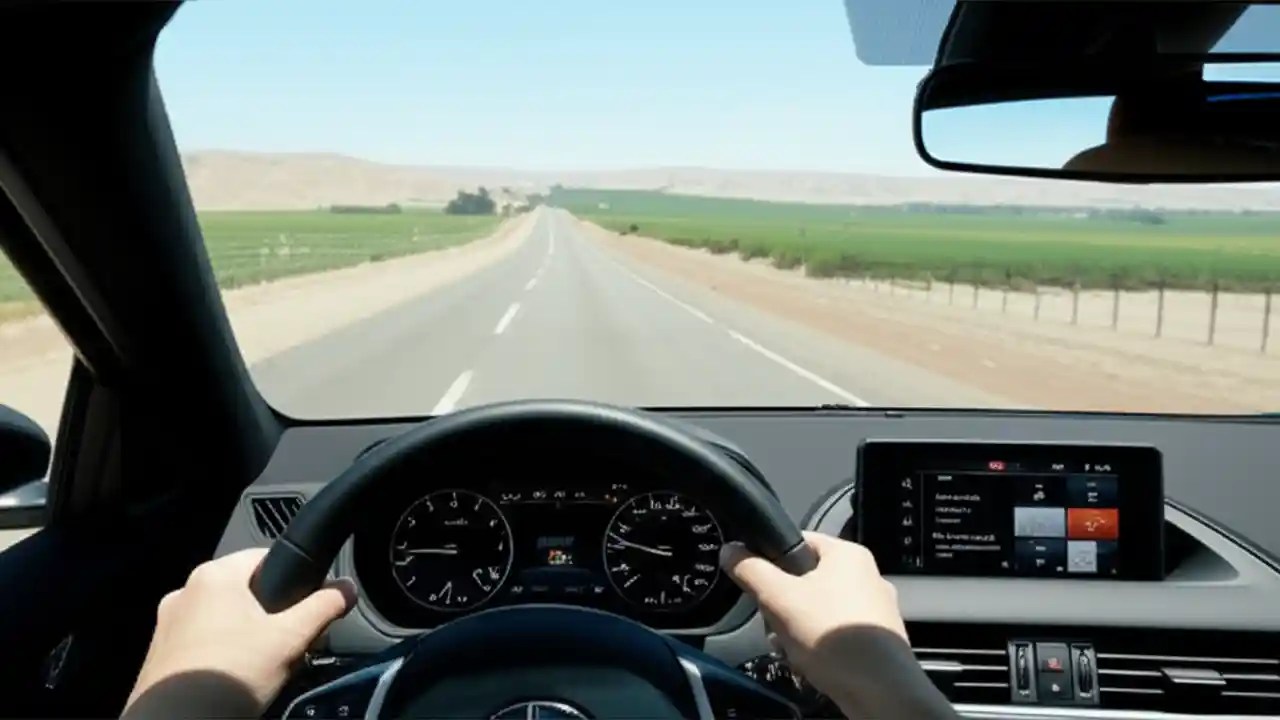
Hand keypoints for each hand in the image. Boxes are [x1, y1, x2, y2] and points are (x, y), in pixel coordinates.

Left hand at [123, 549, 356, 718]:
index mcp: (214, 575)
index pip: (266, 556)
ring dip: (247, 637)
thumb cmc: (232, 674)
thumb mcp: (291, 638)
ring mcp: (168, 624)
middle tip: (290, 643)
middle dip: (272, 615)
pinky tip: (236, 679)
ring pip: (224, 619)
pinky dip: (223, 655)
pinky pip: (203, 643)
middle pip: (246, 592)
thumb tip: (347, 588)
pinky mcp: (160, 654)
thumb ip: (323, 607)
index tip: (309, 607)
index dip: (295, 579)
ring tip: (264, 666)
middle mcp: (185, 591)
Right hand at [721, 532, 953, 718]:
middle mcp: (868, 576)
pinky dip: (819, 644)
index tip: (759, 583)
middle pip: (807, 580)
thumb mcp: (779, 598)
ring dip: (797, 628)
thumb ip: (751, 570)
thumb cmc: (830, 635)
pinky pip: (836, 633)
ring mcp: (876, 609)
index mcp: (849, 554)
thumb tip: (730, 551)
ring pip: (820, 610)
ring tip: (791, 647)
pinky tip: (809, 661)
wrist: (878, 690)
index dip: (773, 559)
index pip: (800, 541)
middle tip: (775, 623)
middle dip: (784, 605)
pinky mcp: (878, 640)